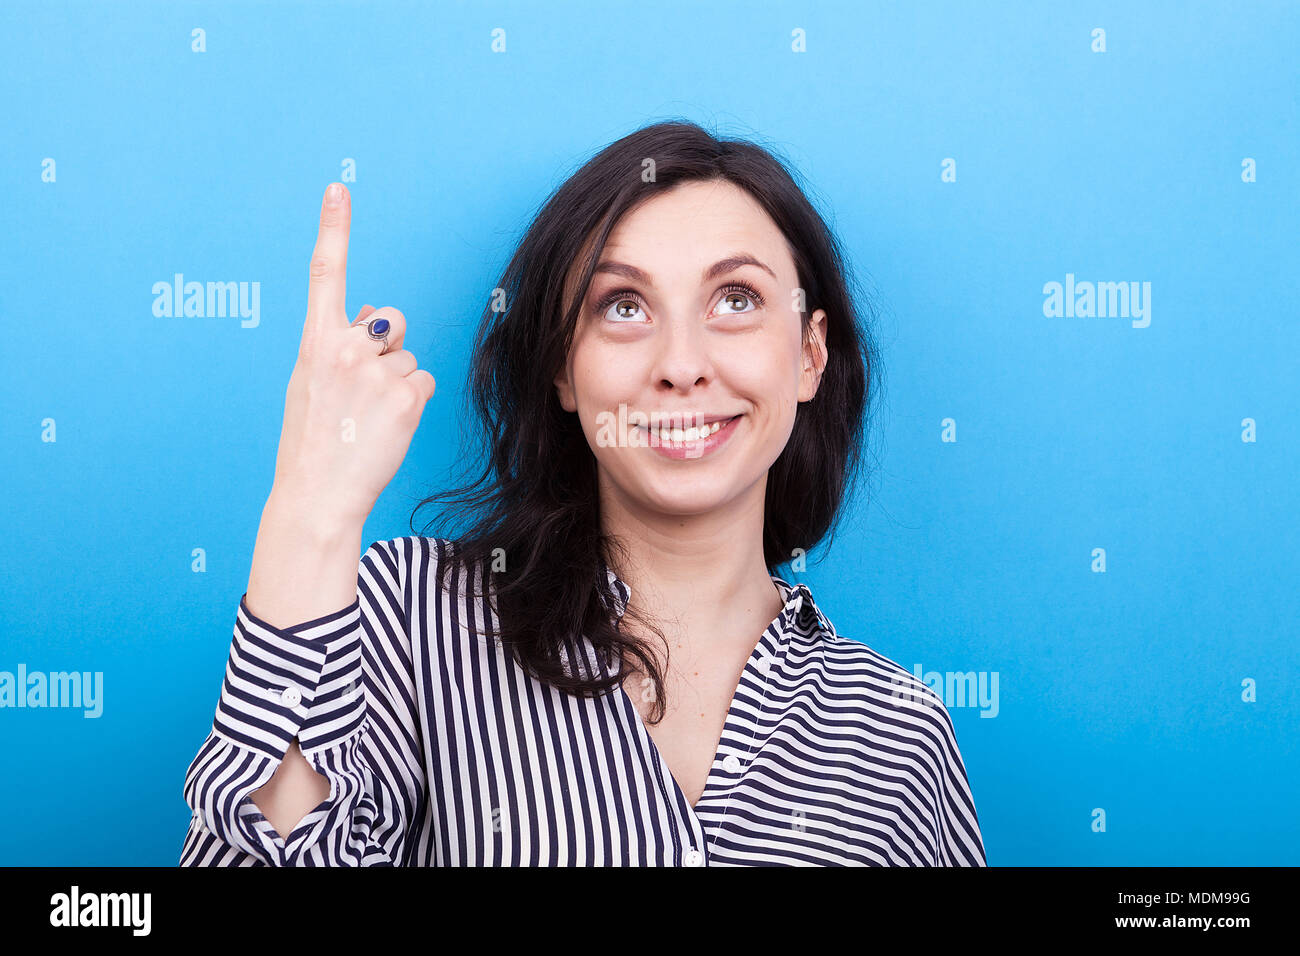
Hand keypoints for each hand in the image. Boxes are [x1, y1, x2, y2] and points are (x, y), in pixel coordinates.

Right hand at [268, 182, 435, 529]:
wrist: (317, 494)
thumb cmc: (313, 440)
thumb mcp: (311, 383)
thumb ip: (336, 344)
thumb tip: (371, 317)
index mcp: (314, 341)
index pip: (325, 274)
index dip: (334, 229)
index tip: (338, 189)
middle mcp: (346, 347)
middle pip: (391, 321)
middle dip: (387, 345)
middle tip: (361, 391)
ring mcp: (378, 370)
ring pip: (409, 358)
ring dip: (397, 384)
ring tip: (367, 419)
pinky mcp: (408, 395)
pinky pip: (424, 382)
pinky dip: (412, 403)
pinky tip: (387, 426)